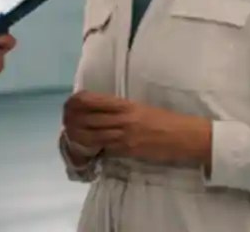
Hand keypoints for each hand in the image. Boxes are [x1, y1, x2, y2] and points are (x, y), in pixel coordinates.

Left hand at [62, 91, 210, 165]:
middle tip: (65, 123)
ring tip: (70, 136)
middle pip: (86, 116)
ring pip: (92, 134)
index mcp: (125, 103)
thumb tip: (97, 115)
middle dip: (71, 120)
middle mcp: (123, 117)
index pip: (91, 99)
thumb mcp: (140, 109)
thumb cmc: (164, 121)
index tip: (68, 106)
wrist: (185, 135)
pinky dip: (93, 148)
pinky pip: (105, 148)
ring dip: (78, 136)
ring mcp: (125, 134)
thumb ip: (118, 111)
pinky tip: (87, 148)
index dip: (75, 102)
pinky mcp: (129, 150)